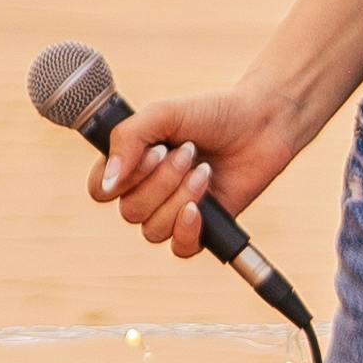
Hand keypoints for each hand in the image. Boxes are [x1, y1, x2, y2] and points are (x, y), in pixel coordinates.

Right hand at [85, 87, 302, 261]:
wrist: (262, 123)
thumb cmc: (212, 114)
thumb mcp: (164, 113)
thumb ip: (128, 138)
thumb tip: (107, 182)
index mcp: (132, 164)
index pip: (100, 190)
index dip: (118, 180)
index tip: (151, 152)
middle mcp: (148, 191)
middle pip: (130, 211)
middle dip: (162, 181)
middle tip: (188, 152)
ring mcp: (174, 211)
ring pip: (153, 230)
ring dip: (179, 198)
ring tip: (204, 170)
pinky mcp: (202, 228)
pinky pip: (179, 248)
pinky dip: (188, 229)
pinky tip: (201, 207)